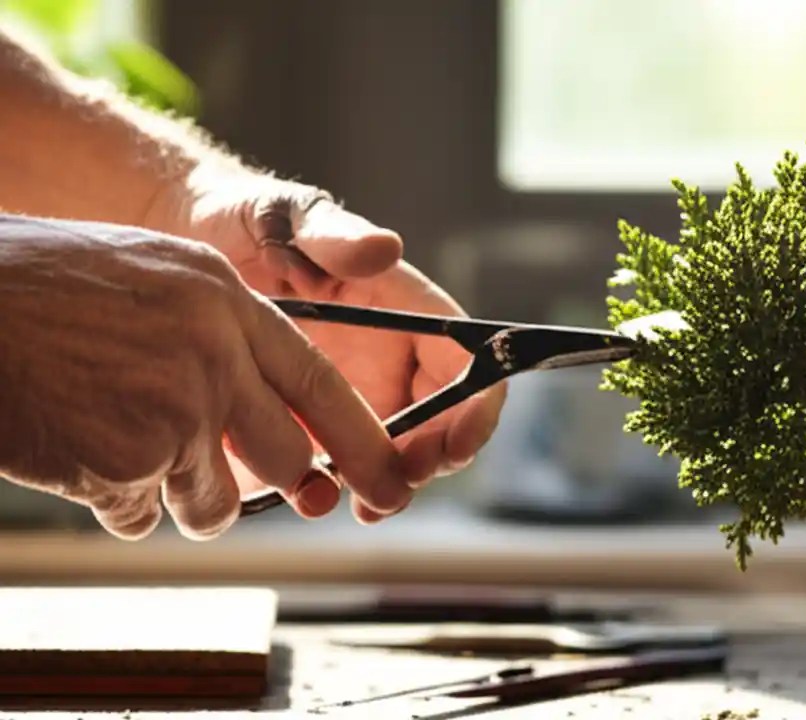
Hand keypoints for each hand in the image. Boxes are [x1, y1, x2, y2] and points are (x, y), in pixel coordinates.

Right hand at [0, 214, 405, 538]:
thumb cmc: (38, 290)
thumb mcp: (149, 279)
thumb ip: (218, 333)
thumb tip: (270, 404)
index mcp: (225, 299)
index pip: (319, 381)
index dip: (359, 437)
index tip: (388, 480)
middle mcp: (214, 352)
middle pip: (286, 454)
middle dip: (270, 482)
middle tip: (252, 484)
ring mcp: (176, 406)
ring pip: (216, 501)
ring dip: (173, 496)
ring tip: (116, 448)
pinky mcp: (129, 459)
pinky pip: (140, 516)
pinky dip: (108, 502)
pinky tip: (68, 450)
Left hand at [147, 167, 505, 522]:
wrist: (178, 237)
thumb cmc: (243, 217)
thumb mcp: (286, 218)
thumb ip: (334, 236)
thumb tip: (386, 248)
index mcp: (403, 310)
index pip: (465, 362)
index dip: (475, 407)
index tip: (453, 443)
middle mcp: (389, 355)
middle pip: (442, 420)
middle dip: (430, 459)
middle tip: (394, 484)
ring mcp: (351, 391)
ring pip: (394, 454)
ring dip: (388, 485)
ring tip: (356, 502)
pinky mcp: (308, 418)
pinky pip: (335, 465)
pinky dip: (332, 489)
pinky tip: (310, 498)